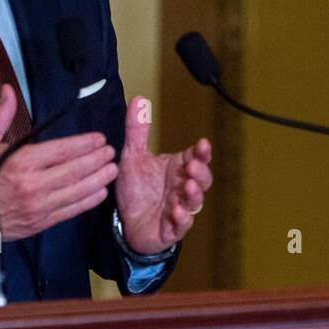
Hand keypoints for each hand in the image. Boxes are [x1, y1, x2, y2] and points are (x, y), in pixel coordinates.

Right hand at [0, 85, 117, 244]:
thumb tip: (8, 90)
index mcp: (20, 162)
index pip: (61, 151)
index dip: (84, 144)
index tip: (99, 138)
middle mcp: (33, 185)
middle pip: (75, 170)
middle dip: (97, 160)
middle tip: (111, 151)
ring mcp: (39, 206)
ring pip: (77, 191)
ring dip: (99, 179)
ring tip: (113, 169)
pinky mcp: (42, 222)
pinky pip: (71, 211)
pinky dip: (89, 201)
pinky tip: (100, 192)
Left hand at [114, 96, 212, 254]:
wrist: (125, 223)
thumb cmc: (136, 190)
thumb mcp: (132, 156)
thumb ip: (137, 130)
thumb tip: (138, 99)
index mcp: (177, 169)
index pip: (196, 158)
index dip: (202, 152)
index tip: (202, 144)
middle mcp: (182, 188)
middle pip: (203, 179)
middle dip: (201, 173)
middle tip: (192, 167)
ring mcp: (180, 209)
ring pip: (195, 202)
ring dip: (195, 195)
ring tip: (188, 186)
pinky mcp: (171, 229)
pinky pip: (182, 226)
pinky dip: (182, 219)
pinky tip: (176, 212)